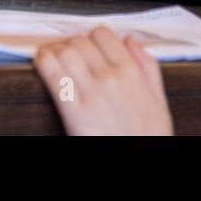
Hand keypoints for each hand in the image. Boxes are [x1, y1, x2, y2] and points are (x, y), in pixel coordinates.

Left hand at [34, 26, 172, 135]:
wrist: (139, 166)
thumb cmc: (147, 137)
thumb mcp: (159, 102)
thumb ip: (148, 68)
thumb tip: (131, 41)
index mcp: (132, 73)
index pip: (103, 34)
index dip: (91, 37)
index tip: (87, 45)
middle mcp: (111, 78)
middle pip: (80, 41)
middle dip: (70, 44)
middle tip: (65, 52)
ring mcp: (91, 93)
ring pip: (64, 52)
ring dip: (53, 50)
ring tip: (50, 56)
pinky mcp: (73, 110)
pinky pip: (52, 73)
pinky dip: (43, 62)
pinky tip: (41, 63)